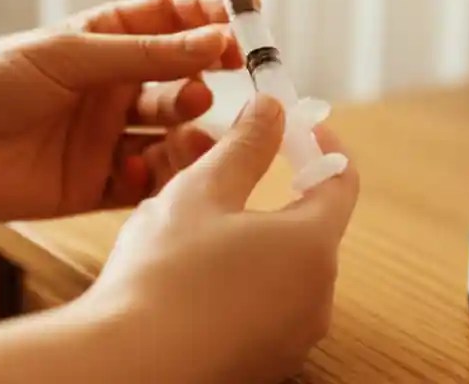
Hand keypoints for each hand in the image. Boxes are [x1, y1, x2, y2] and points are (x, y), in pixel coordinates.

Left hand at [0, 0, 243, 220]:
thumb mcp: (71, 57)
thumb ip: (145, 54)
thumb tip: (216, 40)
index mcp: (102, 41)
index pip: (170, 18)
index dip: (210, 13)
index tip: (248, 10)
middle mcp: (111, 88)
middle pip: (182, 75)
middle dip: (213, 71)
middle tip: (242, 71)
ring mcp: (106, 136)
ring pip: (172, 131)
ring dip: (192, 124)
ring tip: (194, 117)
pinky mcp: (96, 184)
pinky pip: (148, 181)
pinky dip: (161, 176)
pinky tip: (152, 169)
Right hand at [79, 95, 359, 382]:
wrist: (128, 367)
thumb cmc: (163, 273)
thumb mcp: (201, 190)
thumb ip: (245, 144)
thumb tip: (271, 110)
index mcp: (312, 245)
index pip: (340, 179)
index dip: (320, 143)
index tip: (295, 124)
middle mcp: (317, 296)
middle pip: (305, 225)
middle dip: (267, 190)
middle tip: (218, 168)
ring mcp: (292, 337)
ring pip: (278, 267)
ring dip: (246, 237)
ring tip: (188, 223)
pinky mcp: (264, 363)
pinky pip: (261, 307)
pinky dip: (236, 281)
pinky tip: (185, 276)